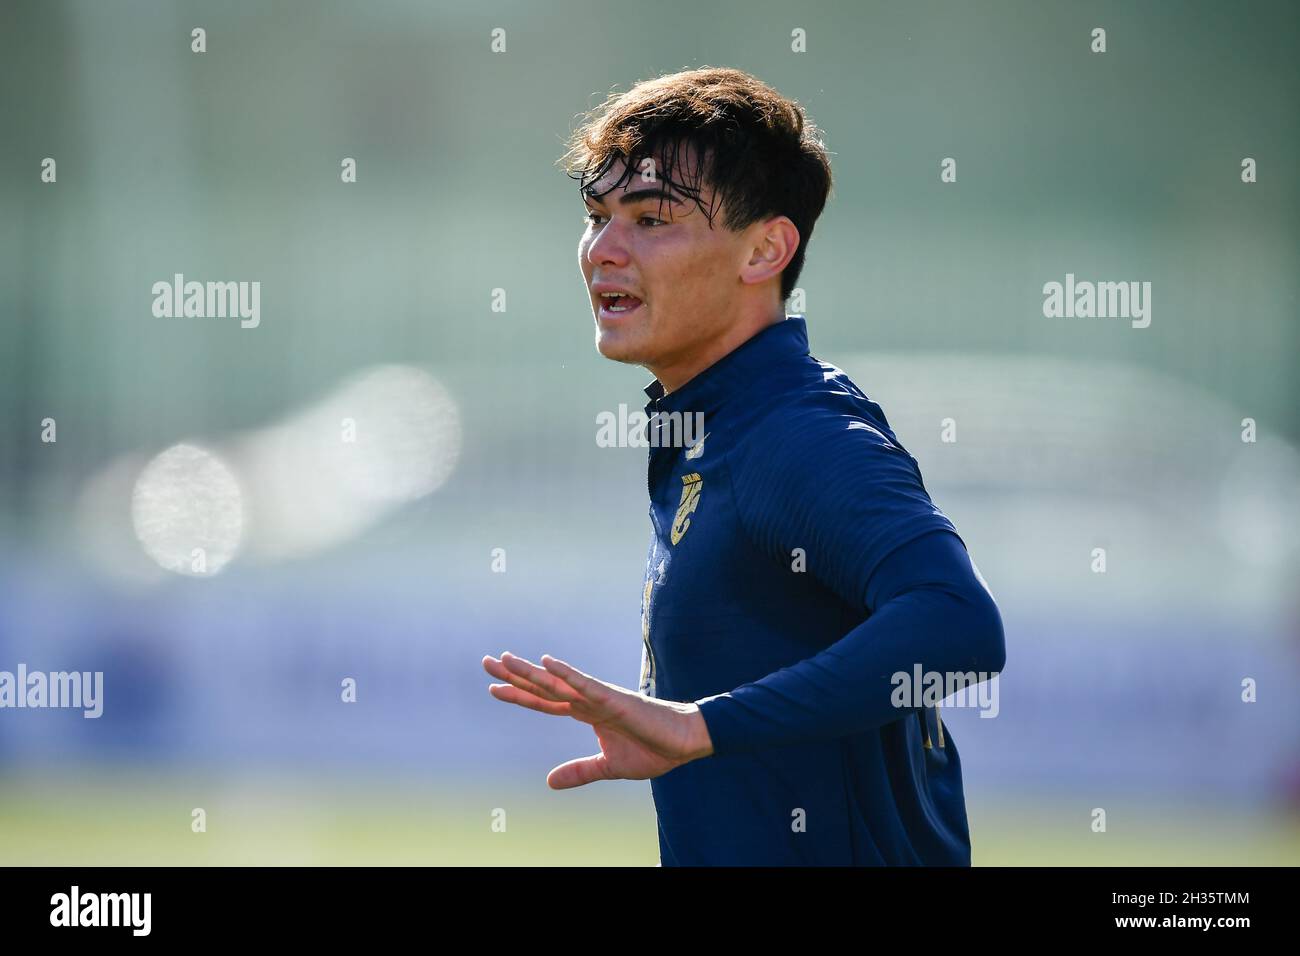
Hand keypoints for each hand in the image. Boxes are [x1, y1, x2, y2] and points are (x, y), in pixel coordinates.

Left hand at [482, 651, 713, 788]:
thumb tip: (549, 782)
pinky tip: (547, 662)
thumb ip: (580, 771)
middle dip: (515, 675)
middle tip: (486, 662)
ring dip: (531, 672)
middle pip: (544, 687)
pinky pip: (585, 685)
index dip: (520, 695)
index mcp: (586, 713)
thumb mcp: (608, 767)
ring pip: (558, 683)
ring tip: (505, 659)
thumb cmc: (652, 749)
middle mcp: (587, 700)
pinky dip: (566, 674)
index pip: (545, 702)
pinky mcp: (614, 699)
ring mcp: (599, 697)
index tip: (494, 688)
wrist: (684, 743)